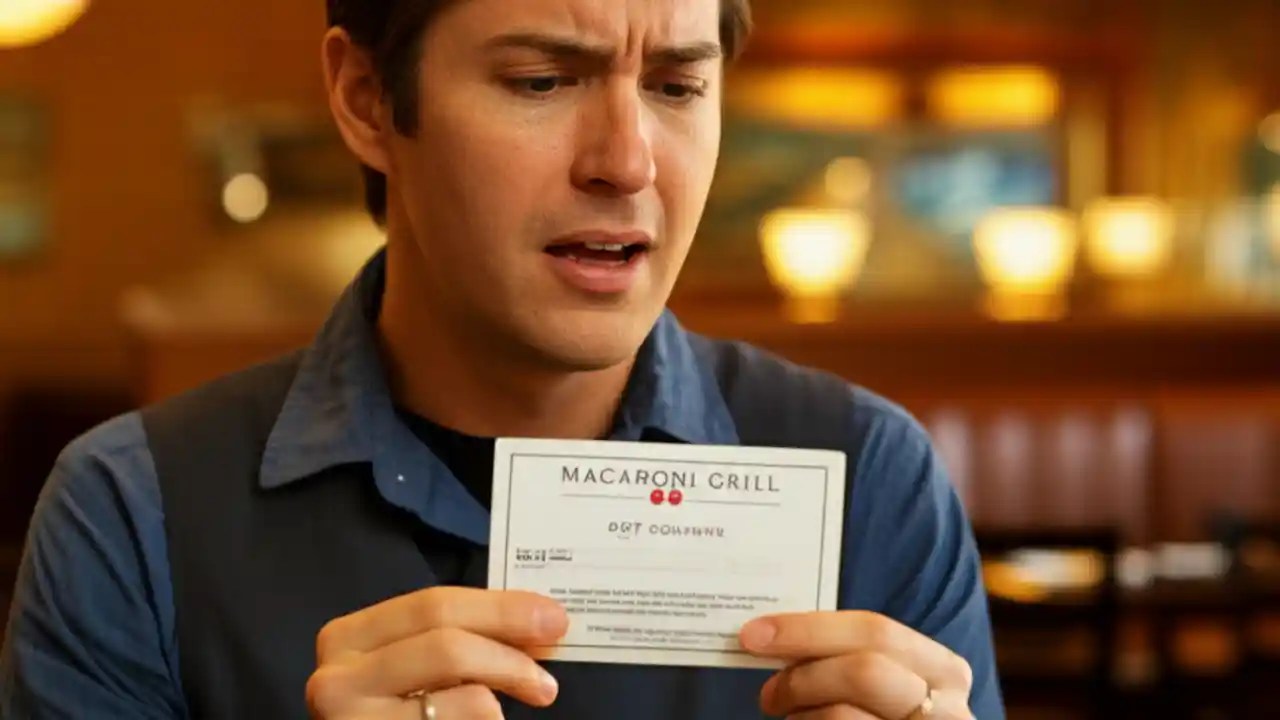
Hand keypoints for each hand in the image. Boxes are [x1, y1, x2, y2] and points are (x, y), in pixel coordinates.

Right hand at [306, 587, 567, 718]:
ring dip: (508, 687)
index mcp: (350, 636)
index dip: (499, 608)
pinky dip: (488, 718)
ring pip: (460, 691)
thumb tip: (540, 623)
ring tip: (535, 695)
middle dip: (511, 651)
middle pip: (445, 642)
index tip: (553, 618)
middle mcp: (337, 676)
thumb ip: (462, 639)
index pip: (433, 604)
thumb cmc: (396, 712)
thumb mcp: (417, 668)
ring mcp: (349, 717)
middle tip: (551, 672)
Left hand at [739, 611, 973, 719]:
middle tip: (768, 693)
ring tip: (790, 718)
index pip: (874, 631)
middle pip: (864, 671)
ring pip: (844, 715)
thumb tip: (776, 636)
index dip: (808, 629)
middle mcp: (947, 708)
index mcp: (944, 670)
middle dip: (803, 676)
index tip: (755, 634)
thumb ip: (850, 657)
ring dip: (802, 714)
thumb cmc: (892, 716)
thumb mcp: (890, 682)